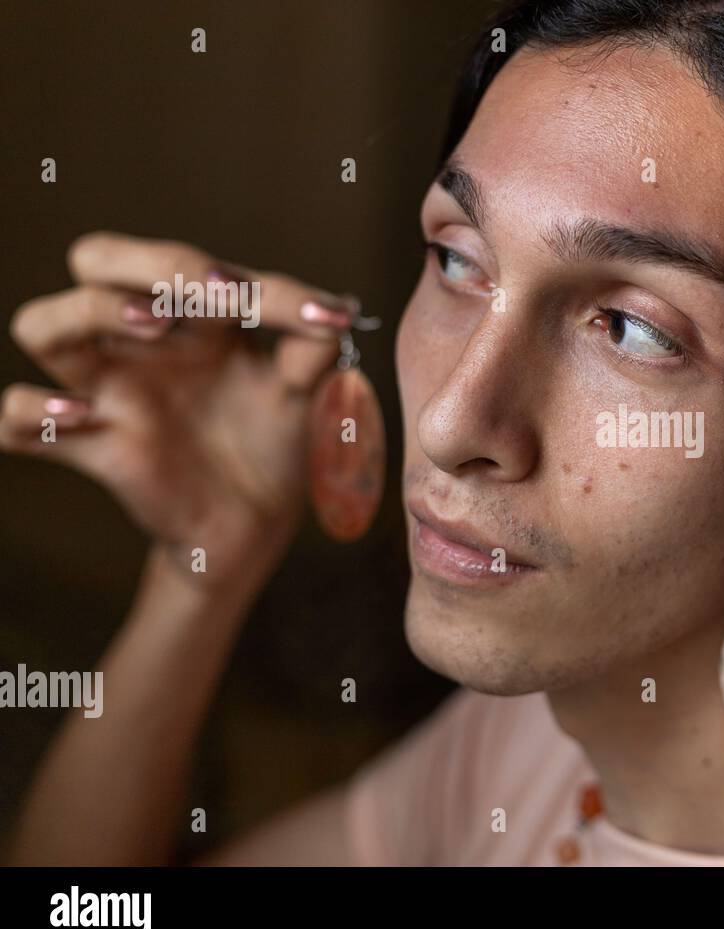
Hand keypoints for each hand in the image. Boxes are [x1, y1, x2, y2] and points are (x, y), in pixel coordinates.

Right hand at [2, 232, 357, 588]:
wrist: (259, 519)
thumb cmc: (273, 439)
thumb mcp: (305, 391)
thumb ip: (314, 348)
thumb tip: (337, 312)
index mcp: (194, 313)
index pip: (189, 263)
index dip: (249, 280)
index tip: (320, 317)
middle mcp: (140, 339)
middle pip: (97, 260)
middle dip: (147, 263)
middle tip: (214, 294)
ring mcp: (108, 389)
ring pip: (41, 324)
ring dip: (89, 312)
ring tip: (156, 327)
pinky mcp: (93, 447)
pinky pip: (17, 421)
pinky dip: (33, 412)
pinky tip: (81, 414)